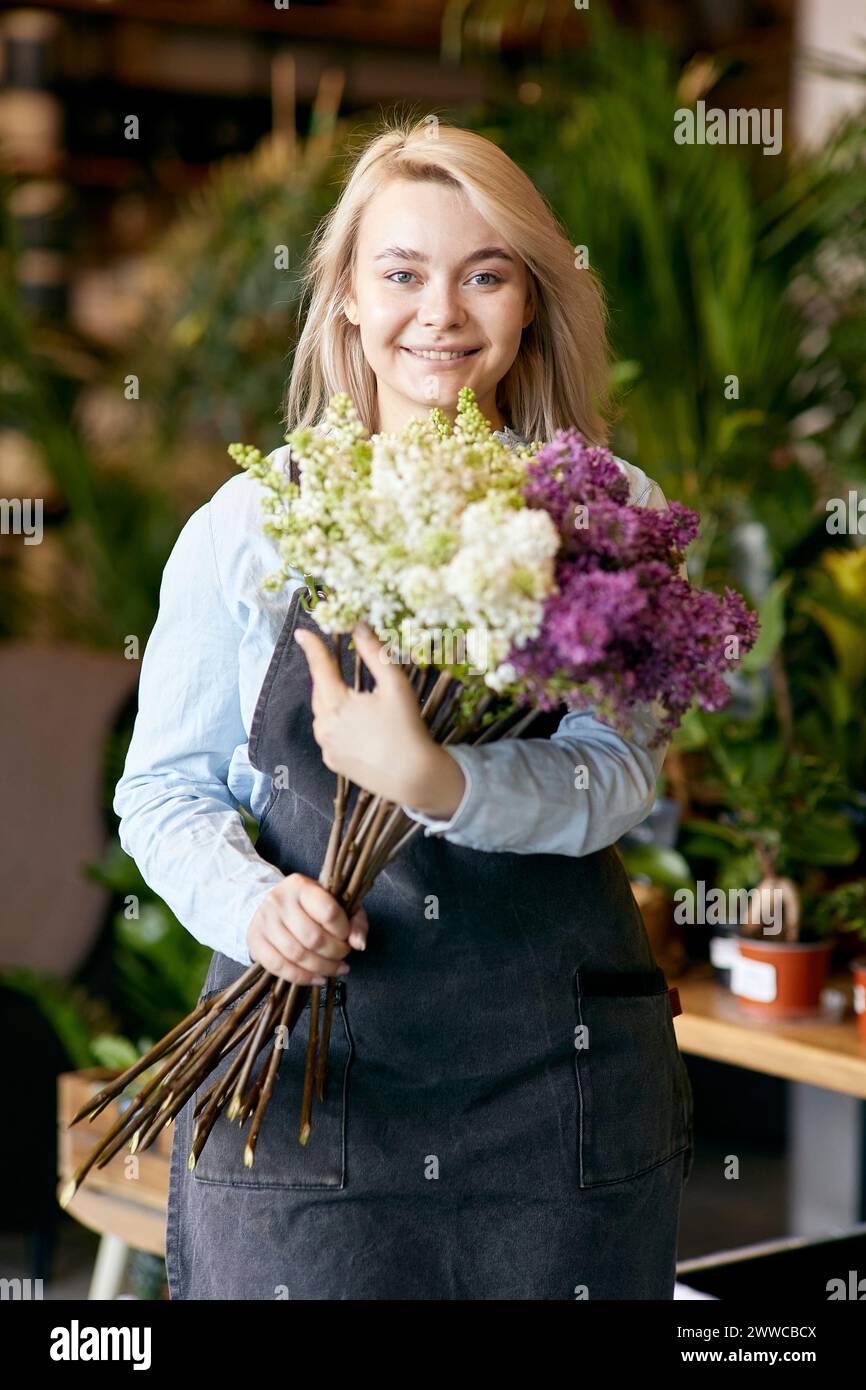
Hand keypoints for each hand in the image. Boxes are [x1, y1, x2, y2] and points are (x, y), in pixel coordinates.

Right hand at [246, 872, 368, 985]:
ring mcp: (264, 921)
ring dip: (322, 968)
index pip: (328, 911)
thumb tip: (359, 944)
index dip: (343, 930)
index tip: (347, 936)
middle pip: (312, 937)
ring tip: (335, 969)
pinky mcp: (255, 940)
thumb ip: (355, 921)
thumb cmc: (312, 906)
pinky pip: (279, 966)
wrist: (275, 905)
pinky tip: (318, 978)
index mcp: (301, 885)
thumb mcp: (338, 904)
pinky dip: (302, 978)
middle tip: (343, 956)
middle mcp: (278, 900)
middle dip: (334, 953)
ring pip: (296, 954)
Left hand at [293, 621, 435, 803]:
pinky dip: (338, 726)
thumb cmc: (407, 728)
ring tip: (360, 704)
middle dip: (329, 678)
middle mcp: (324, 726)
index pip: (319, 668)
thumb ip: (375, 653)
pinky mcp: (332, 761)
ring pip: (323, 714)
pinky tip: (360, 729)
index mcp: (336, 704)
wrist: (412, 777)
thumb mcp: (395, 685)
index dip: (312, 648)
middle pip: (320, 691)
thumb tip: (359, 626)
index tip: (302, 634)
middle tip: (344, 671)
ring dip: (334, 702)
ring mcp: (326, 746)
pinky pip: (329, 735)